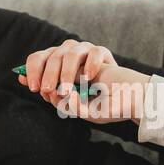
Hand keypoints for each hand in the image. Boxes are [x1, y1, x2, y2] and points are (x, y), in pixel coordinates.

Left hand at [19, 40, 147, 122]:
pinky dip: (90, 65)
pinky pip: (94, 53)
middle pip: (51, 56)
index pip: (41, 64)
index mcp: (62, 73)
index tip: (29, 84)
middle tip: (46, 91)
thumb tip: (51, 92)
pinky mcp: (103, 54)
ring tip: (68, 91)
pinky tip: (89, 79)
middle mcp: (72, 61)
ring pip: (70, 53)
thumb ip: (66, 104)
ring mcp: (87, 55)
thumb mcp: (84, 111)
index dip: (31, 71)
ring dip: (65, 73)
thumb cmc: (109, 107)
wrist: (135, 102)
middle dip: (46, 76)